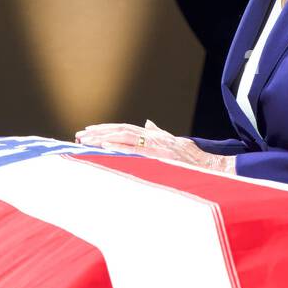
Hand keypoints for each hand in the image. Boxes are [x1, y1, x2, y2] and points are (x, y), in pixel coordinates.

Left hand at [75, 119, 234, 173]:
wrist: (208, 165)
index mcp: (152, 134)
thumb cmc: (189, 157)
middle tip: (79, 136)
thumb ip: (157, 132)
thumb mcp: (171, 141)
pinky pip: (134, 149)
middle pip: (119, 131)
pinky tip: (104, 146)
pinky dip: (119, 146)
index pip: (123, 129)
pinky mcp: (158, 154)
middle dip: (98, 132)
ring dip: (103, 137)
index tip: (89, 131)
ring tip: (86, 140)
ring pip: (123, 137)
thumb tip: (148, 122)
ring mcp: (154, 144)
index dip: (105, 129)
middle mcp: (151, 136)